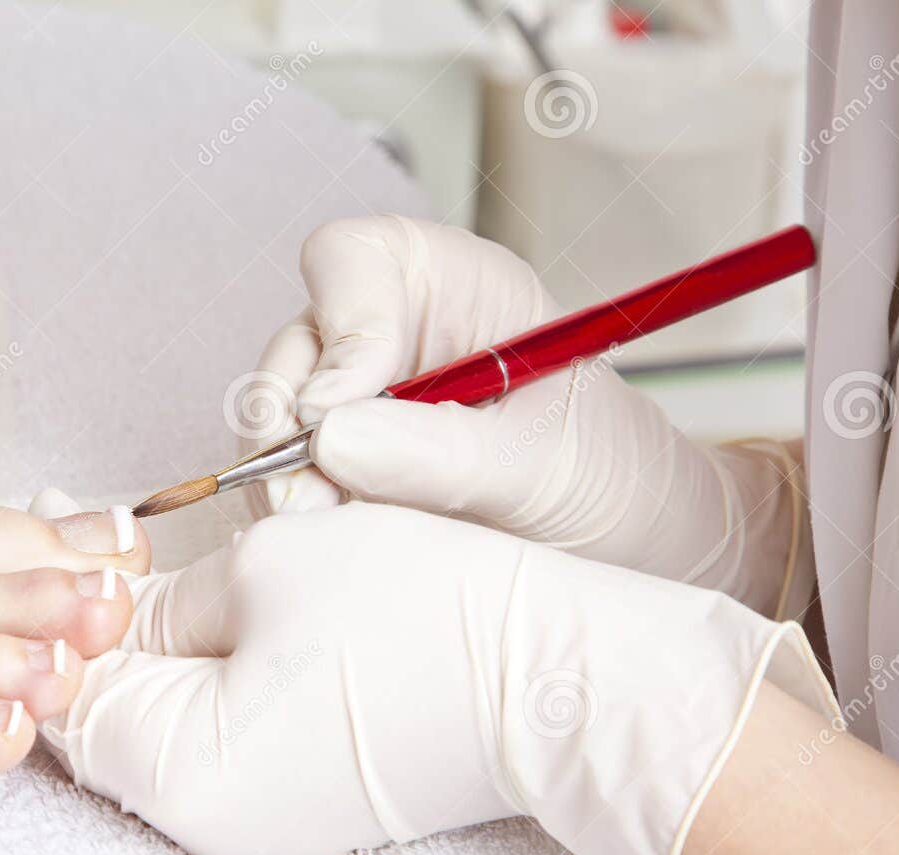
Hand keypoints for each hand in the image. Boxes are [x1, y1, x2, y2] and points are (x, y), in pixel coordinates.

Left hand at [43, 503, 834, 854]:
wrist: (561, 684)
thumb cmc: (429, 618)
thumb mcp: (266, 569)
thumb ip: (154, 593)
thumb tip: (96, 588)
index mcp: (181, 769)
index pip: (62, 683)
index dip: (42, 593)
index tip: (40, 518)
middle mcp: (204, 819)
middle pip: (102, 707)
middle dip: (85, 617)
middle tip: (78, 528)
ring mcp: (249, 820)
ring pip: (154, 717)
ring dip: (139, 642)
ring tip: (132, 557)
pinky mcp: (290, 800)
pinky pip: (207, 731)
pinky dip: (190, 671)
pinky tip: (191, 608)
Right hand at [241, 215, 807, 617]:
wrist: (624, 551)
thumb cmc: (608, 481)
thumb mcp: (544, 467)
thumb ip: (442, 451)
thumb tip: (332, 438)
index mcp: (454, 287)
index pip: (355, 259)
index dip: (338, 326)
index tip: (338, 410)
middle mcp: (392, 331)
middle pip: (296, 344)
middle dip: (288, 423)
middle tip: (308, 496)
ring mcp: (356, 399)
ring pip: (274, 414)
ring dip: (284, 475)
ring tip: (325, 525)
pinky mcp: (337, 463)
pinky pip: (280, 473)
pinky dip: (289, 508)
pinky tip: (328, 538)